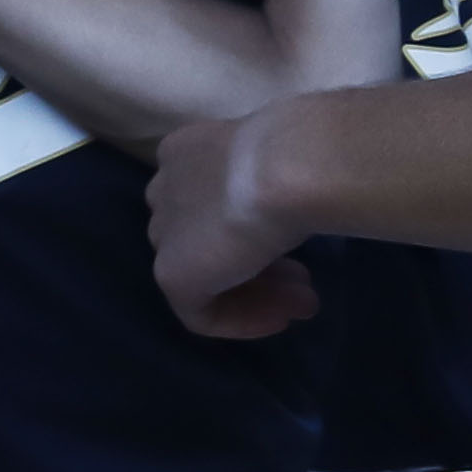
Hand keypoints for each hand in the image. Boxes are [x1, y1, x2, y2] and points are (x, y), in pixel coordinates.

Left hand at [147, 117, 319, 340]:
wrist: (285, 168)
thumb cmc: (296, 155)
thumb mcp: (285, 162)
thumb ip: (272, 184)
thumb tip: (293, 207)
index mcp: (185, 153)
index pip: (211, 201)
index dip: (253, 227)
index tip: (292, 242)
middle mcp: (166, 190)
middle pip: (207, 238)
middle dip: (260, 264)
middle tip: (304, 281)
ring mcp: (165, 234)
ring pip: (207, 275)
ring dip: (259, 292)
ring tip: (306, 304)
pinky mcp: (173, 275)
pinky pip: (202, 311)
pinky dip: (242, 319)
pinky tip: (281, 317)